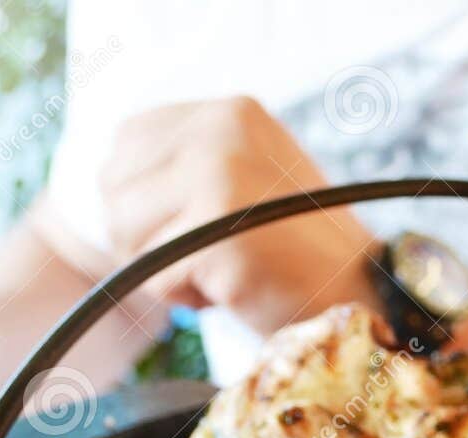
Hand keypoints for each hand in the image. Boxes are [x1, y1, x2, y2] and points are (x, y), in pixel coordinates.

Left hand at [99, 97, 375, 330]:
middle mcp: (221, 131)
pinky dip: (182, 296)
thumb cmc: (298, 252)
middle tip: (206, 254)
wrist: (358, 296)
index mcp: (229, 112)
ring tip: (218, 270)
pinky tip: (229, 292)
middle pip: (114, 187)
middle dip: (145, 235)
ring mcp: (218, 177)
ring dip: (160, 266)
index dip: (141, 198)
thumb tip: (109, 181)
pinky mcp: (215, 231)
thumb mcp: (248, 178)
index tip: (193, 224)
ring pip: (125, 229)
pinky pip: (152, 272)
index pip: (125, 142)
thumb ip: (189, 162)